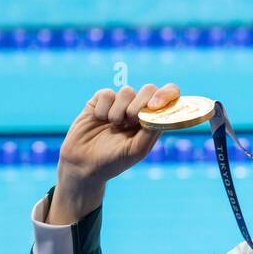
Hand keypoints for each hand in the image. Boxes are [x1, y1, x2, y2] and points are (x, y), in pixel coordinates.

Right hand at [47, 82, 179, 223]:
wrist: (83, 165)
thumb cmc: (114, 161)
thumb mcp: (137, 150)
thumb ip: (151, 131)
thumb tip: (161, 111)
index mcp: (152, 119)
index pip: (169, 96)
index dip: (168, 94)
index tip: (155, 105)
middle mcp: (138, 108)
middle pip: (149, 88)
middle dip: (140, 105)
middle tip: (131, 121)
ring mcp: (119, 103)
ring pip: (127, 91)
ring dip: (120, 112)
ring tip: (114, 126)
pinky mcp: (100, 100)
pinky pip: (107, 94)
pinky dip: (104, 109)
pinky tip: (99, 120)